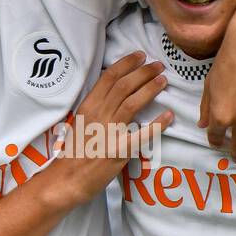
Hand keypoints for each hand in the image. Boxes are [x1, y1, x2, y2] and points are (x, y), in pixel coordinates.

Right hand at [43, 52, 171, 208]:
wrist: (66, 180)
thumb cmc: (74, 153)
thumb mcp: (81, 122)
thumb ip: (97, 107)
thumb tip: (115, 91)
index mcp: (88, 107)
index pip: (108, 77)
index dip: (126, 63)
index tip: (140, 56)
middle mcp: (98, 116)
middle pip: (123, 86)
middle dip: (143, 72)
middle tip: (158, 65)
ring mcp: (109, 133)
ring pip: (132, 103)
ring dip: (150, 88)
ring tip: (163, 80)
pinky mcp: (119, 151)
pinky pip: (142, 135)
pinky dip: (157, 124)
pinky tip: (168, 115)